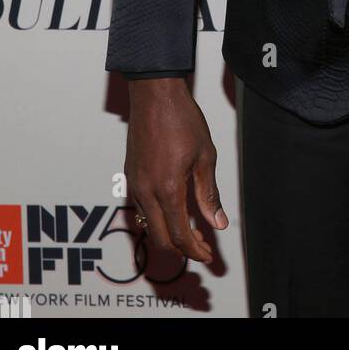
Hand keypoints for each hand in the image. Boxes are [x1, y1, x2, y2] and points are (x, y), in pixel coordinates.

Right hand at [125, 78, 227, 263]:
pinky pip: (140, 208)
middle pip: (161, 239)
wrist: (155, 95)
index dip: (195, 250)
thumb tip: (218, 222)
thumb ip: (208, 193)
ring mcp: (134, 184)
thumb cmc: (182, 119)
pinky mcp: (130, 176)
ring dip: (169, 234)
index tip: (209, 255)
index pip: (180, 235)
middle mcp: (145, 192)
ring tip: (192, 229)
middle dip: (182, 249)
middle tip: (203, 246)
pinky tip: (173, 209)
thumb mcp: (205, 156)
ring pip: (148, 225)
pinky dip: (157, 218)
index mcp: (167, 189)